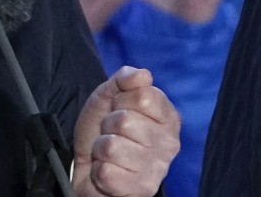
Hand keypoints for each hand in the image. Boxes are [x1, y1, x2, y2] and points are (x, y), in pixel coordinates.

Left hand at [73, 66, 180, 196]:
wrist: (90, 166)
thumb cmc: (104, 130)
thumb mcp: (109, 97)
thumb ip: (124, 80)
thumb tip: (144, 74)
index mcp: (168, 117)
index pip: (143, 95)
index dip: (120, 100)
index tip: (119, 109)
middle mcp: (170, 143)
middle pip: (125, 121)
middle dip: (108, 125)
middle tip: (112, 134)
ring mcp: (158, 169)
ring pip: (112, 147)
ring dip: (101, 148)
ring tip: (109, 154)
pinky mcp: (141, 189)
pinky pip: (107, 171)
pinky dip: (99, 170)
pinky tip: (109, 171)